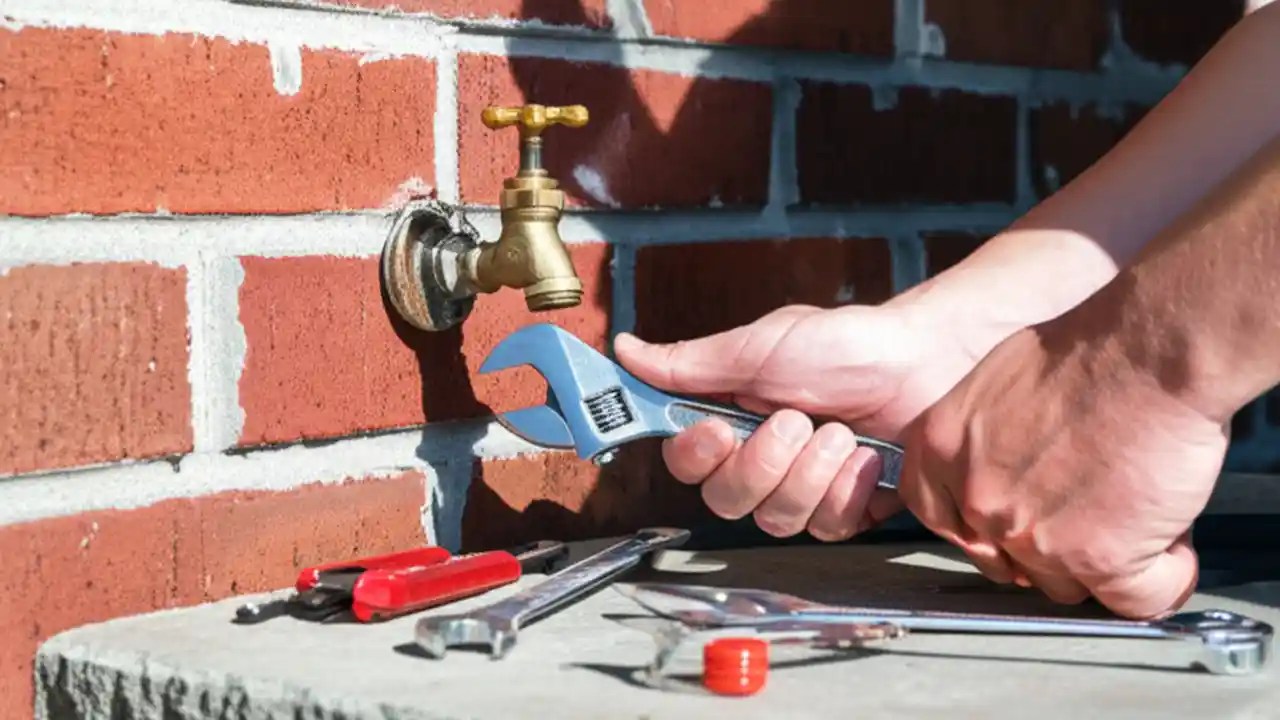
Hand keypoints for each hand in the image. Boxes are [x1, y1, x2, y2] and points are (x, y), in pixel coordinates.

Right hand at [613, 302, 981, 540]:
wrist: (926, 361)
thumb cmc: (847, 344)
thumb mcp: (762, 345)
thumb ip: (692, 362)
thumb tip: (625, 350)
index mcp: (730, 417)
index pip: (683, 461)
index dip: (695, 455)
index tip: (717, 431)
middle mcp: (759, 458)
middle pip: (725, 500)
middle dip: (764, 464)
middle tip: (796, 420)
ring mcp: (802, 487)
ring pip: (775, 519)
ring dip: (811, 473)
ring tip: (841, 432)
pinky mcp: (844, 508)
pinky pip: (826, 526)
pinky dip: (848, 489)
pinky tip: (867, 458)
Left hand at [897, 320, 1226, 618]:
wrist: (1151, 351)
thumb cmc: (1090, 350)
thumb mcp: (1001, 381)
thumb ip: (985, 436)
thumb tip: (1003, 464)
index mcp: (942, 448)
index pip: (936, 513)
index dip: (978, 525)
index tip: (1006, 524)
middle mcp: (978, 498)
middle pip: (1005, 558)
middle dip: (1049, 543)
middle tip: (1089, 511)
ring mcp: (1033, 535)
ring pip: (1066, 584)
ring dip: (1105, 561)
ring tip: (1137, 512)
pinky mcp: (1098, 558)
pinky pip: (1131, 601)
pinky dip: (1161, 579)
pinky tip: (1170, 542)